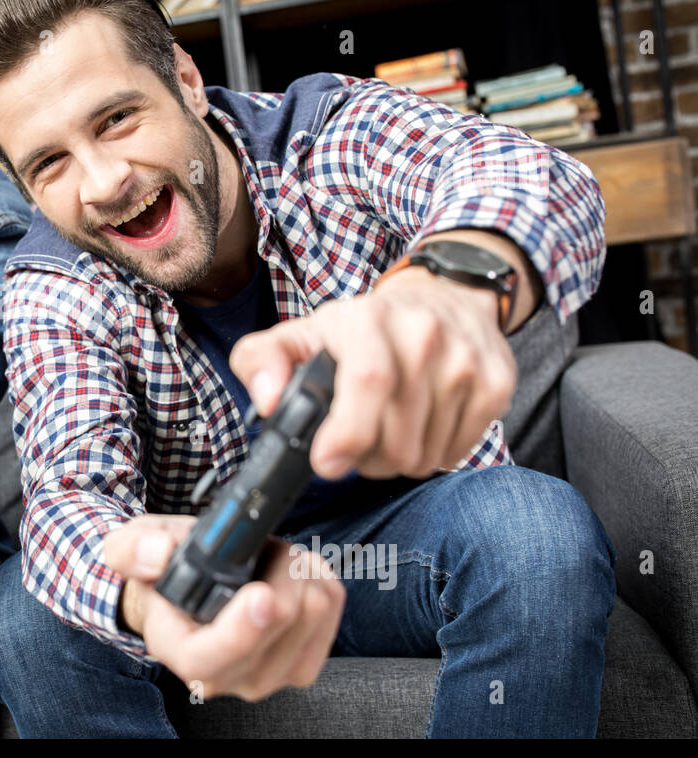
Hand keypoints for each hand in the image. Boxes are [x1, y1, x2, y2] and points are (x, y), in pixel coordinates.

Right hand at [103, 515, 343, 700]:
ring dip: (297, 569)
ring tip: (267, 560)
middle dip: (278, 570)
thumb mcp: (129, 548)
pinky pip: (332, 606)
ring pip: (313, 612)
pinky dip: (316, 576)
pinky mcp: (305, 661)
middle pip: (279, 628)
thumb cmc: (163, 573)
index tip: (261, 595)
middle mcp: (228, 676)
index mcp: (179, 652)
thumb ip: (133, 549)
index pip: (210, 660)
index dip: (241, 631)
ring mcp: (271, 675)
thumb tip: (158, 556)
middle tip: (257, 546)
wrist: (189, 591)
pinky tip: (289, 572)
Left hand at [229, 266, 516, 479]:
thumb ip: (261, 361)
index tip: (327, 461)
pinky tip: (421, 426)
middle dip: (366, 459)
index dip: (348, 433)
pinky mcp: (497, 383)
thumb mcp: (301, 335)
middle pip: (395, 436)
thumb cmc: (362, 328)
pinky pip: (457, 452)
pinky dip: (433, 455)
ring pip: (424, 453)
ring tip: (388, 430)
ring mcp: (465, 360)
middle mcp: (424, 334)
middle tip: (355, 443)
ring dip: (398, 460)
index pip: (369, 381)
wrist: (444, 296)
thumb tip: (268, 400)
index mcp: (368, 319)